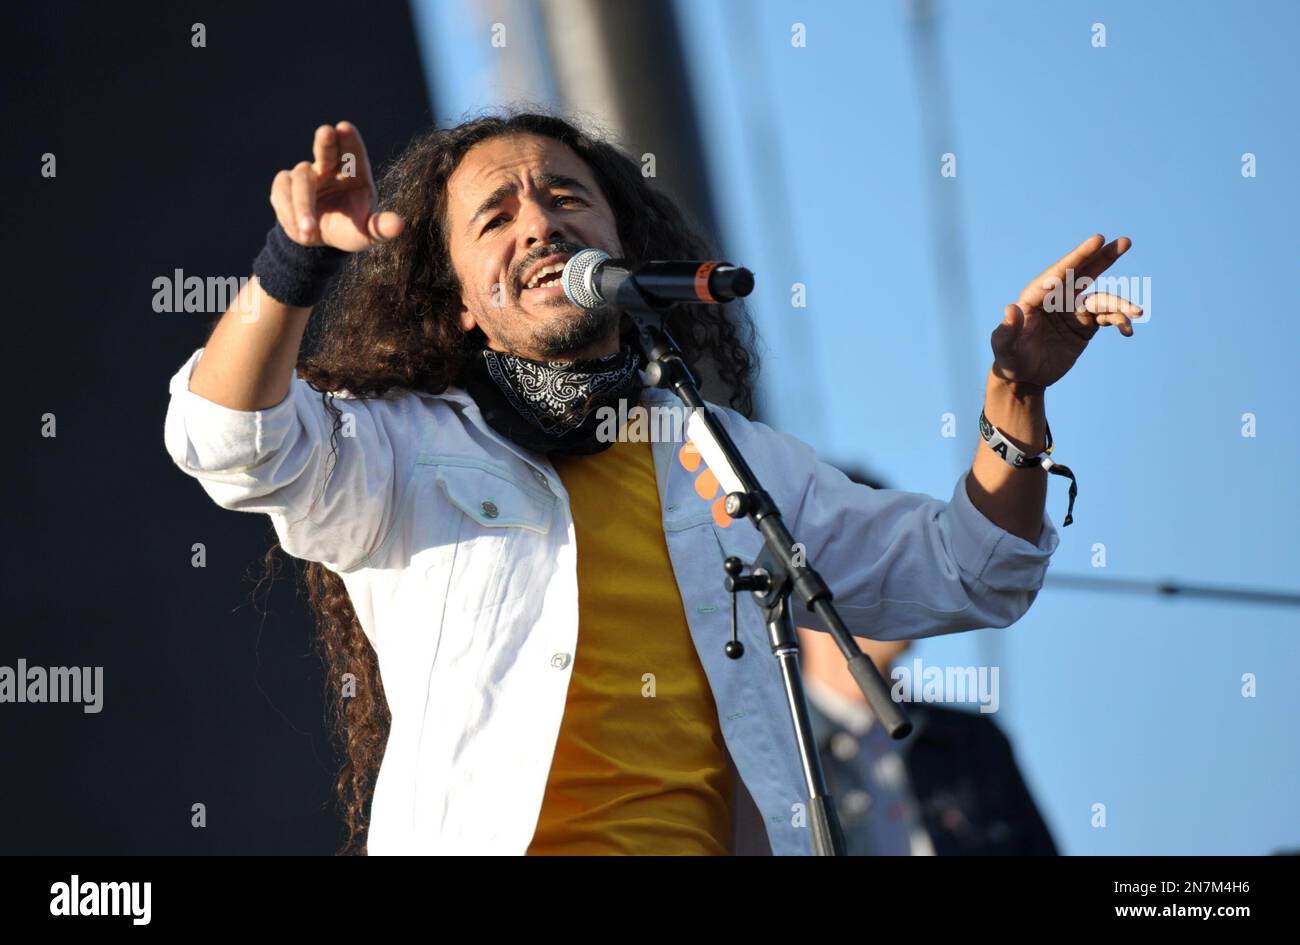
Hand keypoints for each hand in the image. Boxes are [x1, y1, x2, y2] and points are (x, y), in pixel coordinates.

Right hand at [268, 121, 403, 251]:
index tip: (345, 127)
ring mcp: (306, 173)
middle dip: (326, 141)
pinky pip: (282, 193)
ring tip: (309, 231)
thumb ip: (381, 228)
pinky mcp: (285, 184)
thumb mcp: (367, 233)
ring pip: (301, 180)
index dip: (349, 139)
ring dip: (303, 206)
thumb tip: (399, 225)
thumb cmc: (350, 229)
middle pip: (326, 149)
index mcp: (354, 172)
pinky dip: (290, 214)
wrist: (320, 239)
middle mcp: (329, 167)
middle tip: (326, 132)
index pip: (353, 152)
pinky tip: (302, 233)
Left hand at [991, 234, 1140, 389]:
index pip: (1059, 272)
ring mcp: (1073, 311)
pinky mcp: (1085, 325)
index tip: (1098, 240)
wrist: (1025, 377)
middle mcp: (1057, 298)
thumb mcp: (1003, 347)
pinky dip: (1120, 321)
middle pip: (1083, 273)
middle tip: (1125, 242)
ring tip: (1137, 312)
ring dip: (1120, 303)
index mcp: (1036, 296)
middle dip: (1104, 257)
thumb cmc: (1009, 359)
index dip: (1079, 256)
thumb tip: (1010, 309)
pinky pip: (1107, 317)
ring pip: (1101, 299)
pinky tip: (1127, 330)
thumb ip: (1006, 331)